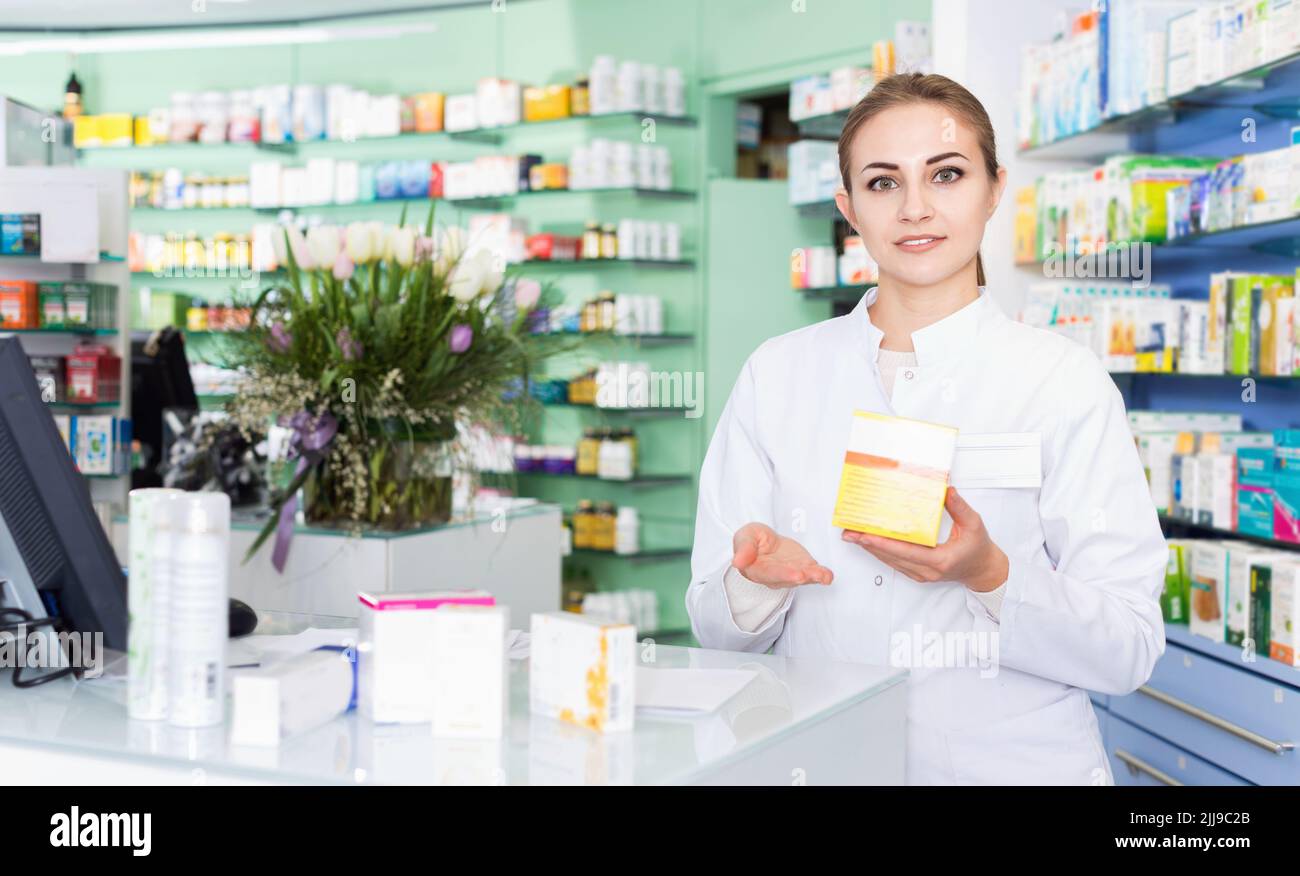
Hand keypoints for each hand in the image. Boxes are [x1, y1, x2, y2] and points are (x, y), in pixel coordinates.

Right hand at [732, 522, 833, 587]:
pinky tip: (828, 576)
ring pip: (802, 578)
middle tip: (805, 575)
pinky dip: (822, 575)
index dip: (781, 574)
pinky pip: (814, 574)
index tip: (794, 573)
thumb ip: (744, 548)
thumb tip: (737, 561)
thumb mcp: (746, 536)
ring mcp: (791, 574)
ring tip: (822, 575)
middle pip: (787, 578)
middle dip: (797, 577)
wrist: (767, 542)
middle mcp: (775, 577)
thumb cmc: (753, 540)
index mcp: (757, 570)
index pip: (769, 574)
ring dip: (813, 577)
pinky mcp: (804, 569)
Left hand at [840, 487, 1007, 592]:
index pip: (906, 552)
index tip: (866, 534)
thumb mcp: (974, 524)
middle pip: (891, 557)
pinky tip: (869, 541)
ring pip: (889, 561)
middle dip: (868, 543)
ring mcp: (921, 574)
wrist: (982, 570)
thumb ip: (959, 507)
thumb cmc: (978, 549)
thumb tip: (946, 490)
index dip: (883, 543)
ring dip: (870, 547)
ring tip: (853, 534)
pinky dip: (880, 551)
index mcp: (940, 561)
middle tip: (849, 530)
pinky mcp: (917, 573)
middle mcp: (927, 571)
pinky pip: (894, 562)